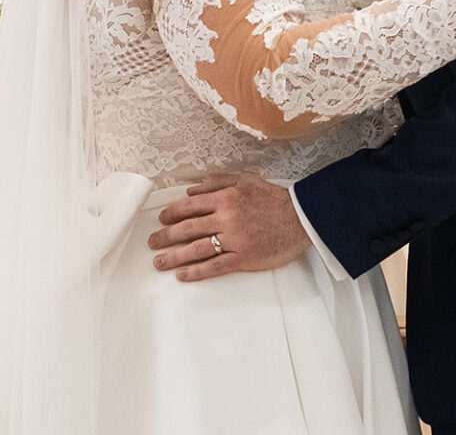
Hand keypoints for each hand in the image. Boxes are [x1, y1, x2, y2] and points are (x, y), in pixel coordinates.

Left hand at [147, 173, 309, 280]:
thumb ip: (218, 182)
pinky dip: (196, 272)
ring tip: (159, 262)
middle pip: (188, 228)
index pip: (190, 206)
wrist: (302, 218)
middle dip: (166, 236)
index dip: (172, 213)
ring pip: (196, 249)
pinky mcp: (244, 258)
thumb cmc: (275, 199)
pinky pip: (214, 267)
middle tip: (153, 242)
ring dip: (174, 257)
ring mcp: (234, 239)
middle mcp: (227, 218)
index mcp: (226, 198)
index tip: (162, 219)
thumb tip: (191, 189)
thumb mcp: (247, 180)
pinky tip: (182, 275)